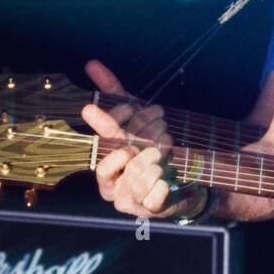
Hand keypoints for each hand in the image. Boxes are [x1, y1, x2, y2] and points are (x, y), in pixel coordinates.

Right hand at [79, 59, 207, 219]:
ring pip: (139, 178)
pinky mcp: (150, 210)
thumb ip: (113, 95)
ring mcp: (131, 200)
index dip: (114, 127)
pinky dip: (162, 185)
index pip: (101, 148)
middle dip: (144, 136)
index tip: (133, 108)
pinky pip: (154, 199)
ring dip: (155, 158)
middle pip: (124, 159)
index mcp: (104, 165)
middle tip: (162, 125)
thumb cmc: (150, 148)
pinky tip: (168, 175)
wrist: (182, 179)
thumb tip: (91, 63)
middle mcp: (113, 186)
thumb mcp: (134, 120)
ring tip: (167, 148)